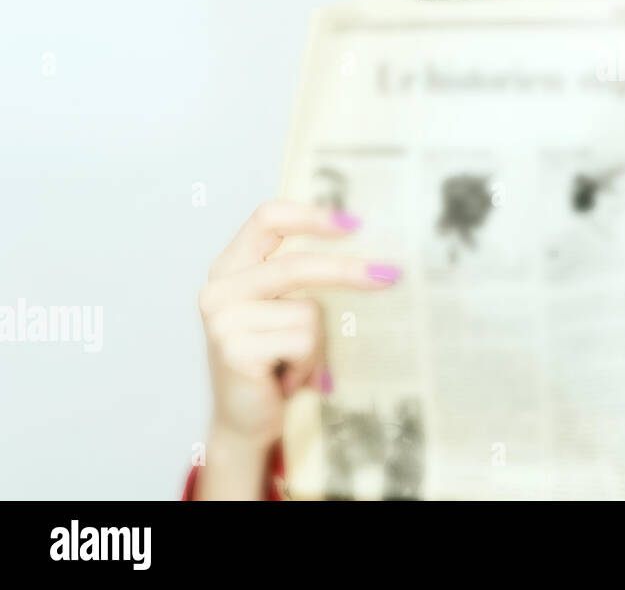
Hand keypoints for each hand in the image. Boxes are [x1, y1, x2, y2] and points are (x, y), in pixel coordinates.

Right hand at [195, 201, 399, 498]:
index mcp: (231, 266)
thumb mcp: (286, 310)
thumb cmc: (277, 360)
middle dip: (349, 270)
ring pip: (308, 311)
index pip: (267, 218)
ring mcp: (222, 319)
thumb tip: (374, 254)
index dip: (312, 214)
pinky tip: (290, 381)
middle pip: (296, 264)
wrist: (245, 423)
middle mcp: (220, 288)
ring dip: (320, 344)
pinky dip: (309, 365)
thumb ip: (307, 279)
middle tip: (391, 275)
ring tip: (302, 365)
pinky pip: (303, 342)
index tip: (356, 221)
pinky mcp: (234, 350)